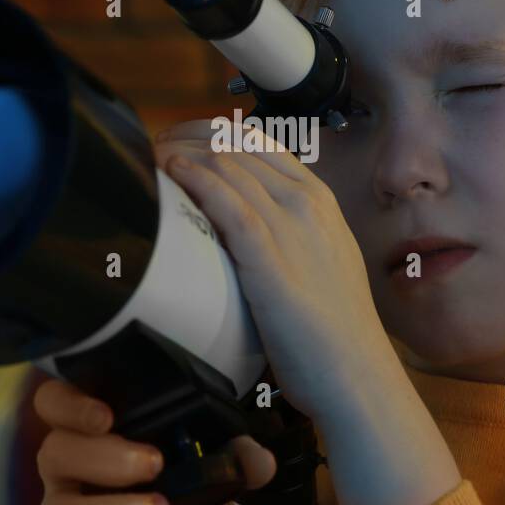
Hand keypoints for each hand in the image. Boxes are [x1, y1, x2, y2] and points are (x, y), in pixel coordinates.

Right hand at [33, 377, 275, 504]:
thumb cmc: (179, 504)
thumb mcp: (210, 476)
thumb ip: (236, 459)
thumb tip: (258, 459)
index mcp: (95, 436)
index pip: (56, 403)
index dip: (70, 402)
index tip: (106, 414)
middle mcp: (69, 472)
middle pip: (55, 451)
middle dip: (106, 457)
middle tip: (154, 465)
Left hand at [153, 118, 398, 424]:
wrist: (355, 373)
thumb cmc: (333, 329)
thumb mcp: (319, 259)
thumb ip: (287, 232)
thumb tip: (242, 222)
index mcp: (318, 199)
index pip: (256, 140)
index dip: (207, 132)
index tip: (175, 140)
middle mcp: (305, 203)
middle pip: (235, 144)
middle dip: (186, 136)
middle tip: (152, 148)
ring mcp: (290, 227)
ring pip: (227, 165)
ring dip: (181, 153)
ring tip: (149, 160)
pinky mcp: (269, 258)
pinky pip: (229, 204)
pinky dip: (197, 180)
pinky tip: (174, 173)